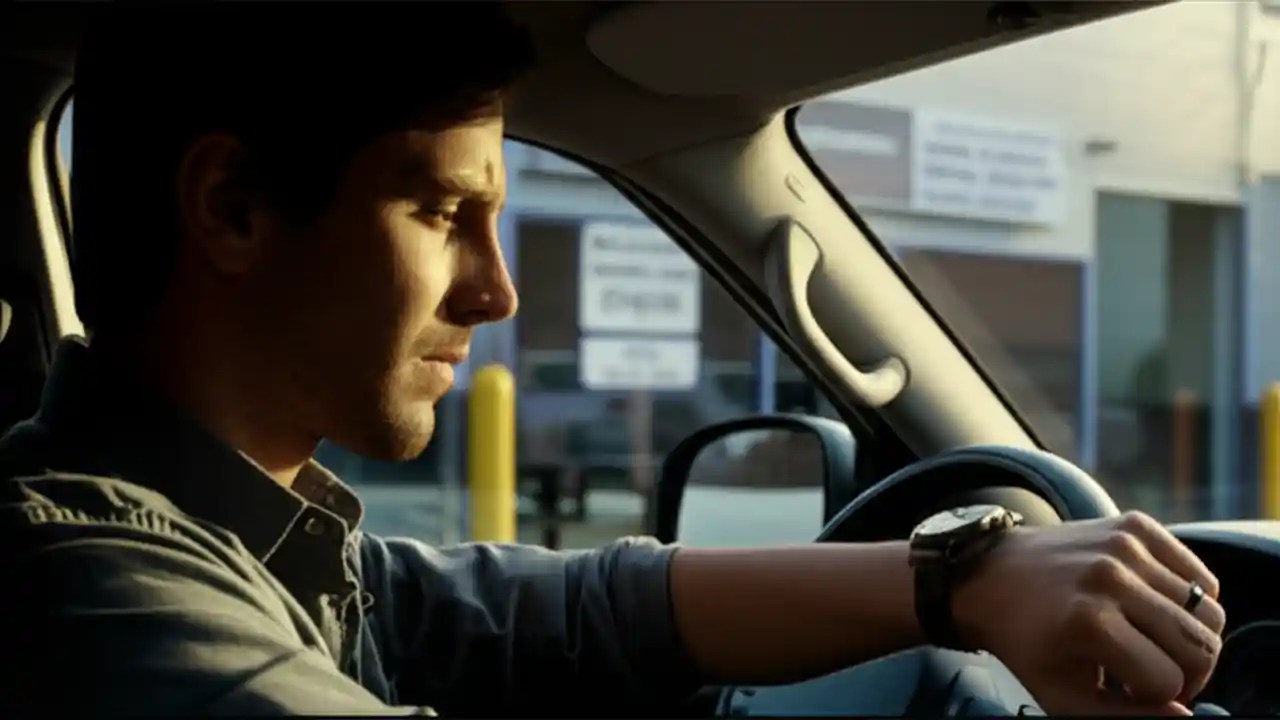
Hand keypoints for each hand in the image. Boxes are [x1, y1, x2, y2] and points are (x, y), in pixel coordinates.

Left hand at [953, 511, 1226, 715]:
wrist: (992, 576)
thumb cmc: (1028, 642)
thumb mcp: (1061, 695)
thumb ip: (1123, 717)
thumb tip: (1184, 715)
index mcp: (1089, 621)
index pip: (1168, 681)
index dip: (1158, 697)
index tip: (1134, 691)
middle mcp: (1112, 576)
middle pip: (1200, 646)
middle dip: (1186, 673)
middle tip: (1154, 672)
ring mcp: (1126, 545)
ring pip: (1209, 613)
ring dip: (1189, 639)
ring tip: (1151, 642)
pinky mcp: (1136, 525)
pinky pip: (1201, 577)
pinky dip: (1190, 602)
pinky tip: (1153, 610)